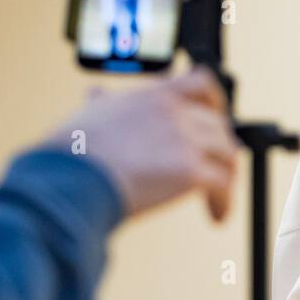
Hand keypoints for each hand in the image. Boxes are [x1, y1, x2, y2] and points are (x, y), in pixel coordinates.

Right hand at [46, 67, 237, 220]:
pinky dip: (224, 201)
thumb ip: (101, 104)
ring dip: (226, 177)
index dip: (215, 101)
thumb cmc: (71, 153)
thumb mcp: (88, 115)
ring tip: (218, 197)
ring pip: (227, 154)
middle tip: (215, 170)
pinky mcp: (191, 171)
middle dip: (220, 149)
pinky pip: (223, 185)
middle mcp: (174, 112)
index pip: (200, 83)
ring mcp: (185, 140)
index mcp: (153, 96)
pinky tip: (216, 216)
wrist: (71, 178)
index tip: (217, 117)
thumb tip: (96, 95)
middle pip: (219, 125)